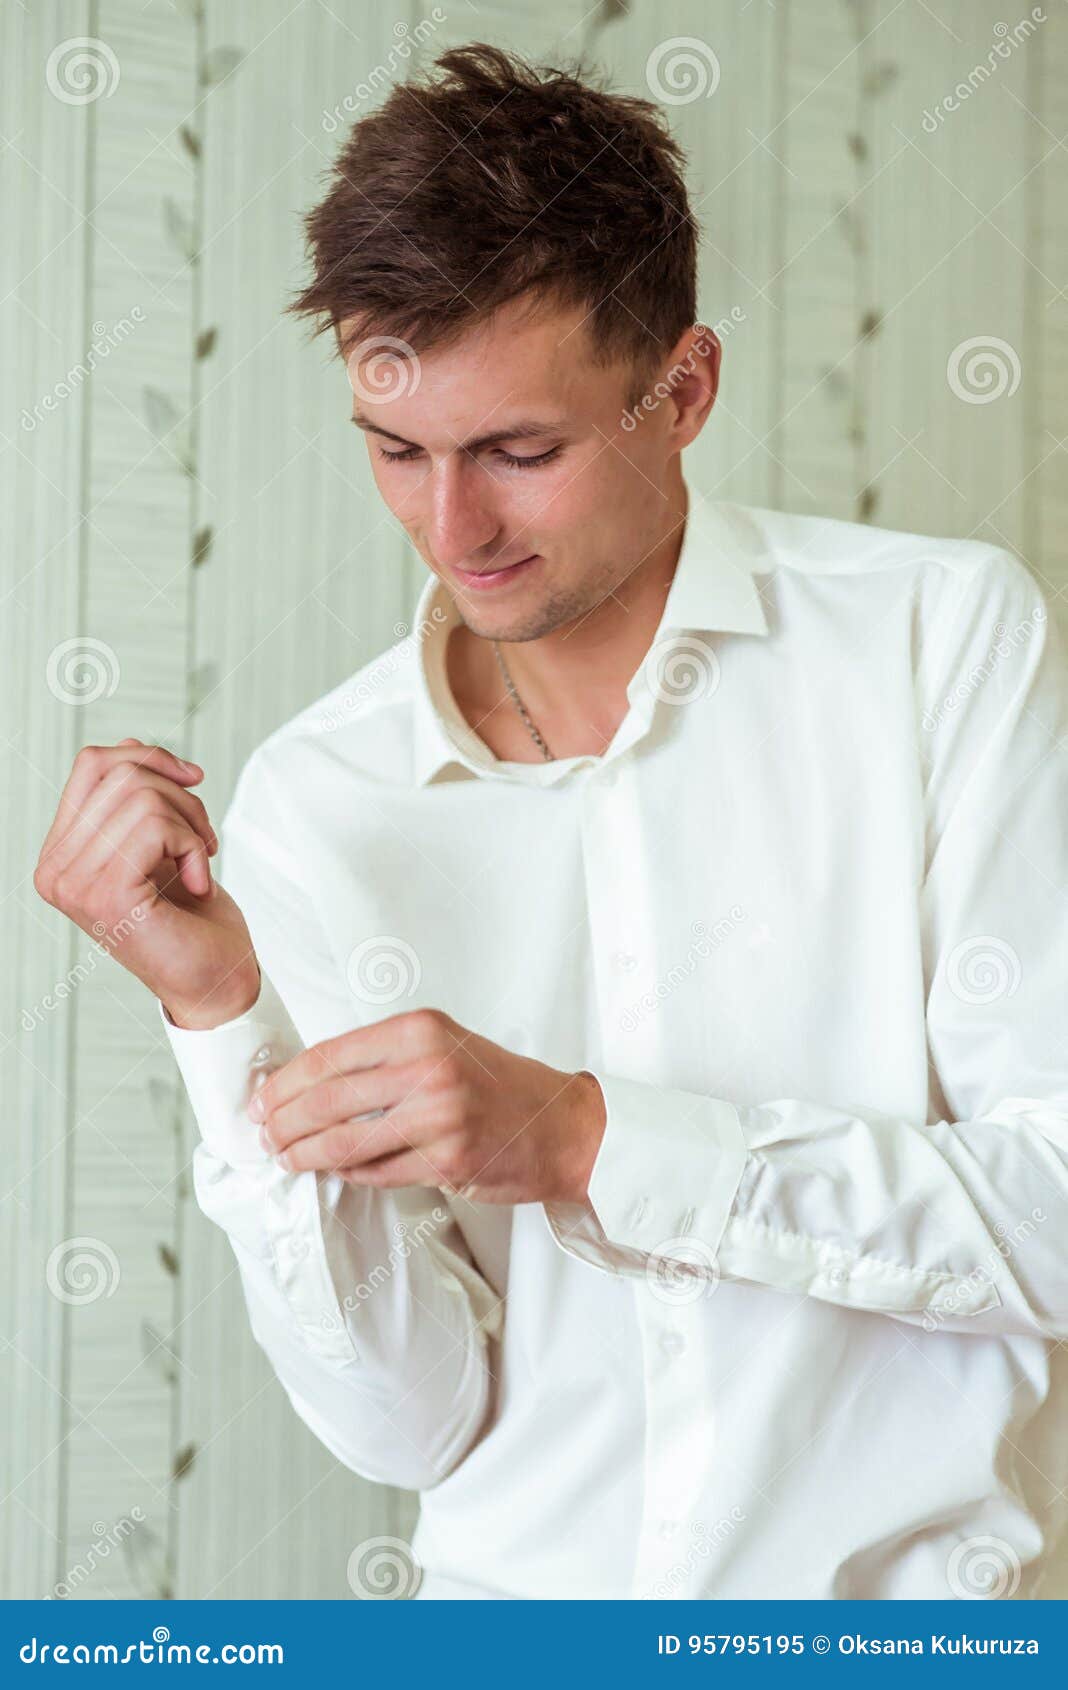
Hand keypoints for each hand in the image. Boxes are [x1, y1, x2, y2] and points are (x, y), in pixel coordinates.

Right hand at [34, 738, 260, 1028]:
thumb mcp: (161, 843)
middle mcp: (55, 871)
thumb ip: (135, 799)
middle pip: (120, 772)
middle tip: (204, 838)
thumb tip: (129, 746)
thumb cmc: (191, 919)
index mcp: (59, 854)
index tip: (191, 782)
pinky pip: (156, 826)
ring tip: (201, 861)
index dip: (149, 757)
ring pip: (142, 796)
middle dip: (180, 795)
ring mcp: (75, 884)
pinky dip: (194, 846)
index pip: (91, 764)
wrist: (215, 981)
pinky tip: (200, 882)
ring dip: (192, 823)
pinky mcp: (107, 895)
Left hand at [249, 1007, 607, 1204]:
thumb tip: (312, 1081)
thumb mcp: (445, 1045)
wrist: (563, 1125)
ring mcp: (439, 1115)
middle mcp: (428, 1067)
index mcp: (420, 1029)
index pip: (330, 1056)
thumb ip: (386, 1056)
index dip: (285, 1083)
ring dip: (305, 1155)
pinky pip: (377, 1172)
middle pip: (328, 1100)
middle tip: (263, 1136)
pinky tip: (334, 1172)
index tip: (261, 1100)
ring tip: (285, 1159)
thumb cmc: (500, 1085)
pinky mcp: (447, 1159)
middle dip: (283, 1123)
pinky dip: (348, 1174)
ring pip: (345, 1142)